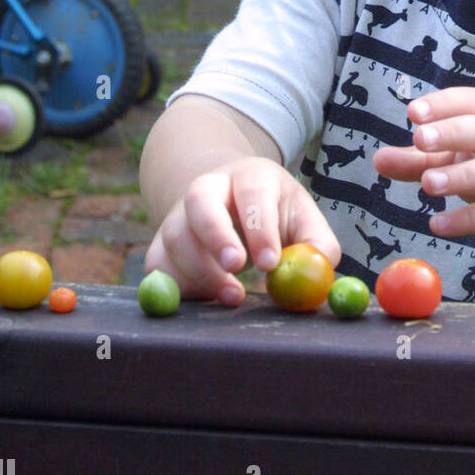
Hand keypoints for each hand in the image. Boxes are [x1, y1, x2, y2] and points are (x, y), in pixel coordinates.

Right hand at [144, 156, 341, 305]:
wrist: (231, 202)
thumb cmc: (274, 214)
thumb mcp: (303, 218)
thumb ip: (317, 244)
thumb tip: (317, 271)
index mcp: (250, 175)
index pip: (252, 192)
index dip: (260, 227)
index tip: (270, 264)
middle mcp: (208, 187)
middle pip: (200, 200)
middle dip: (217, 236)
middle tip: (237, 270)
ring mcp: (179, 213)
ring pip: (175, 236)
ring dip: (200, 272)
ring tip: (233, 296)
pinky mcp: (161, 242)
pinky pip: (157, 265)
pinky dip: (178, 286)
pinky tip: (204, 299)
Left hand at [373, 88, 474, 256]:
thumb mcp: (461, 161)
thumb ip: (419, 160)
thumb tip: (377, 160)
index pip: (473, 102)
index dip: (444, 104)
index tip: (413, 112)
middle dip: (454, 131)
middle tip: (419, 139)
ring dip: (462, 176)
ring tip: (428, 184)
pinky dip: (470, 219)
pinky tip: (438, 223)